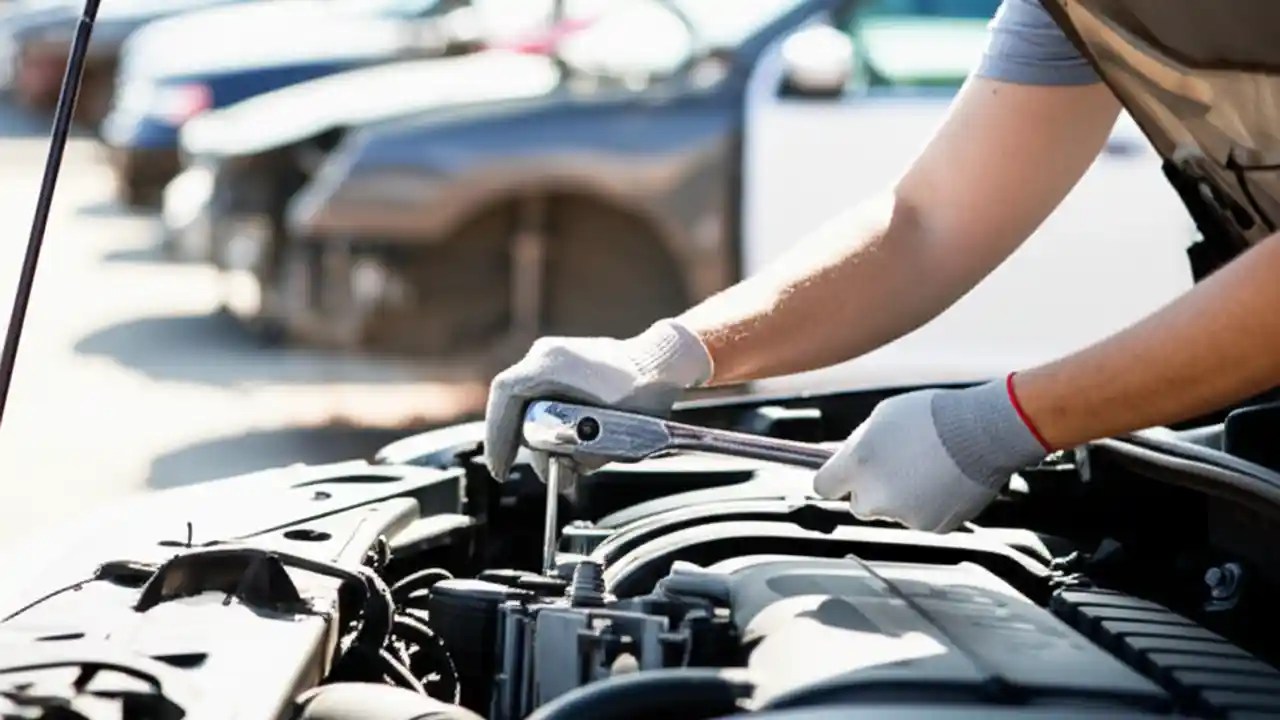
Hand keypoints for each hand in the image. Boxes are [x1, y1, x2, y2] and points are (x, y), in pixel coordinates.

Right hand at [484, 319, 712, 480]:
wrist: (665, 362)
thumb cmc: (644, 390)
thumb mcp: (613, 432)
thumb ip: (579, 453)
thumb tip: (561, 471)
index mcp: (550, 363)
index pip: (506, 396)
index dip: (498, 435)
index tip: (501, 466)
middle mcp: (545, 355)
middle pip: (518, 409)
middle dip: (532, 447)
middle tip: (550, 473)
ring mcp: (552, 357)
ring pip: (532, 407)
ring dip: (546, 438)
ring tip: (572, 462)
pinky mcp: (563, 366)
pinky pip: (545, 399)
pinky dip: (553, 424)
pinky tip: (575, 443)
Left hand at [812, 377, 1049, 531]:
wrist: (983, 432)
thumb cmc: (933, 416)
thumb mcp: (883, 417)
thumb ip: (859, 445)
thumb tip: (849, 459)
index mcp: (858, 465)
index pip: (823, 487)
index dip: (835, 480)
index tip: (842, 476)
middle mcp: (876, 496)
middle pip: (859, 505)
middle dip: (870, 490)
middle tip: (894, 467)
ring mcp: (904, 515)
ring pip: (893, 511)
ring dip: (902, 496)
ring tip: (926, 467)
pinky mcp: (932, 526)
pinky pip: (922, 517)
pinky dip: (929, 504)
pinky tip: (943, 480)